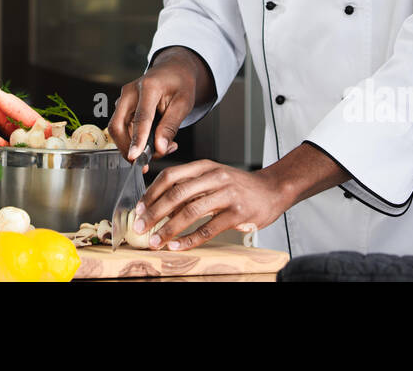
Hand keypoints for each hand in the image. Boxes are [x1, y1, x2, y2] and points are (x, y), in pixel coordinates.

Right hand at [108, 47, 212, 163]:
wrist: (174, 69)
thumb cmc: (180, 83)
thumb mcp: (184, 104)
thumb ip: (171, 126)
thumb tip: (160, 148)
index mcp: (148, 87)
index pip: (140, 118)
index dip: (137, 139)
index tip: (135, 157)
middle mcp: (130, 92)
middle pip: (117, 125)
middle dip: (127, 148)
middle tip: (145, 163)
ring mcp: (124, 99)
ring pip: (119, 129)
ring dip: (134, 145)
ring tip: (161, 148)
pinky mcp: (123, 106)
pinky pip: (123, 128)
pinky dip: (135, 139)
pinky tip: (154, 141)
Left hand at [133, 160, 287, 251]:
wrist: (273, 189)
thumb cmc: (239, 186)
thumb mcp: (214, 177)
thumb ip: (190, 188)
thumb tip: (160, 208)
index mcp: (205, 166)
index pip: (170, 176)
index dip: (152, 193)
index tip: (138, 209)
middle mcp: (214, 177)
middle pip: (177, 193)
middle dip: (154, 212)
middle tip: (140, 227)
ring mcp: (227, 194)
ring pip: (191, 211)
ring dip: (169, 228)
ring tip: (156, 241)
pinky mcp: (238, 213)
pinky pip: (208, 228)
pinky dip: (190, 239)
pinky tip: (178, 246)